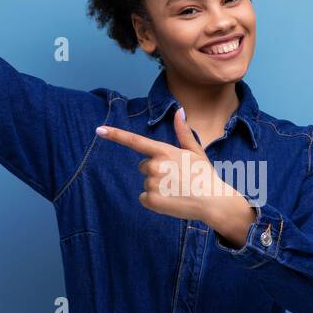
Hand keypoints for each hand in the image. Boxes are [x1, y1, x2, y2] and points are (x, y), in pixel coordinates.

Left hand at [95, 109, 256, 245]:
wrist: (213, 201)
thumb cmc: (204, 175)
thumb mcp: (195, 151)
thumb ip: (183, 132)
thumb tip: (179, 111)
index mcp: (164, 151)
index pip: (135, 141)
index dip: (115, 135)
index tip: (99, 130)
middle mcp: (155, 165)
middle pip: (143, 166)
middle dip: (156, 171)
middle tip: (176, 177)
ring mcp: (152, 183)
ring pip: (145, 183)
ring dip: (157, 187)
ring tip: (177, 189)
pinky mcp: (151, 199)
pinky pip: (144, 198)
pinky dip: (155, 201)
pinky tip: (171, 200)